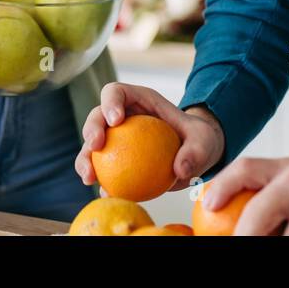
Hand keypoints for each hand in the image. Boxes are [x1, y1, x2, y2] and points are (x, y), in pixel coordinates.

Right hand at [76, 83, 224, 189]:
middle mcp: (123, 117)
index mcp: (139, 100)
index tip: (115, 121)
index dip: (110, 102)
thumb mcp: (204, 143)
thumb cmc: (199, 140)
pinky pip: (103, 170)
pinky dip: (101, 182)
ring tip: (89, 177)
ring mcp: (117, 139)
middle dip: (91, 129)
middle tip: (96, 147)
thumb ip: (195, 152)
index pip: (117, 92)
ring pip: (92, 146)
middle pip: (97, 116)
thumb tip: (180, 170)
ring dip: (85, 160)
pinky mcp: (117, 161)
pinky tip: (105, 195)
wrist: (196, 156)